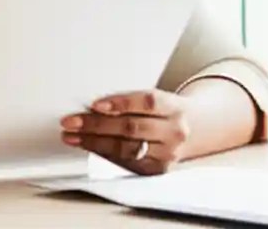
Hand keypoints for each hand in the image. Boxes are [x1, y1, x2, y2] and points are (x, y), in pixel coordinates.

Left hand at [60, 90, 191, 174]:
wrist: (196, 131)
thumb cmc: (166, 111)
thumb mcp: (157, 97)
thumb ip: (130, 100)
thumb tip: (92, 105)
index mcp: (173, 107)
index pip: (147, 103)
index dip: (120, 103)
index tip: (95, 104)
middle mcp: (174, 132)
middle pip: (132, 128)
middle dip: (97, 125)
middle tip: (71, 122)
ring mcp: (167, 155)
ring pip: (126, 149)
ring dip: (94, 142)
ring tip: (73, 136)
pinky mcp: (157, 170)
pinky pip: (126, 164)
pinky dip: (104, 154)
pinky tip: (89, 147)